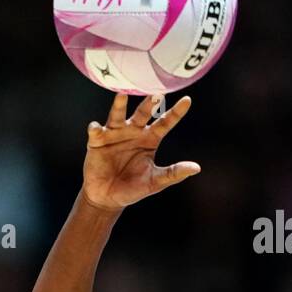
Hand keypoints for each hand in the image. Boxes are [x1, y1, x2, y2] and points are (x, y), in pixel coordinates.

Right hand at [80, 94, 199, 210]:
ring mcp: (115, 134)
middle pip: (142, 113)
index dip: (176, 112)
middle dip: (148, 103)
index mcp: (150, 139)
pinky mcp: (97, 141)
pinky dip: (95, 128)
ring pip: (118, 116)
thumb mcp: (155, 181)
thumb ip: (174, 173)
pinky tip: (96, 127)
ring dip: (119, 106)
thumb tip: (196, 168)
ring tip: (121, 95)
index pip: (165, 122)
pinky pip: (96, 132)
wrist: (107, 198)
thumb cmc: (133, 188)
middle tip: (156, 93)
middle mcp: (134, 132)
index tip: (187, 100)